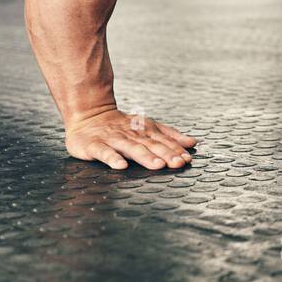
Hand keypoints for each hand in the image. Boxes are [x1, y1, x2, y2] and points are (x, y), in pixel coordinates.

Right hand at [65, 108, 196, 170]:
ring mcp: (113, 139)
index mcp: (144, 130)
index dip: (175, 149)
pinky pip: (104, 152)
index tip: (186, 159)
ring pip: (131, 148)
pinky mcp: (95, 145)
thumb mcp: (148, 127)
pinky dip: (113, 159)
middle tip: (178, 163)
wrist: (89, 115)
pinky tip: (121, 166)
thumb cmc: (120, 125)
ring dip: (145, 156)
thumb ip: (169, 135)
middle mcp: (131, 134)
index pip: (163, 140)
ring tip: (157, 165)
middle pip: (150, 144)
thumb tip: (192, 142)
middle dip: (165, 154)